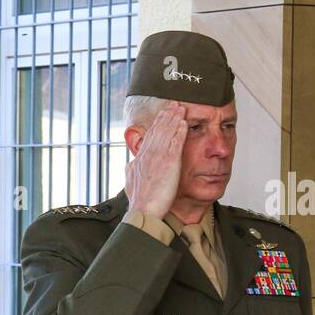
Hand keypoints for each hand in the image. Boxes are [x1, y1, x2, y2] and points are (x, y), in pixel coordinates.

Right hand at [124, 99, 186, 219]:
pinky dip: (179, 131)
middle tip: (173, 104)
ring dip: (174, 119)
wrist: (143, 210)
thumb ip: (131, 170)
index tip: (162, 114)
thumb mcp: (130, 181)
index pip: (149, 136)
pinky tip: (184, 123)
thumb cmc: (139, 200)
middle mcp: (148, 154)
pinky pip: (175, 142)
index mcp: (140, 159)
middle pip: (158, 130)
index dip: (157, 123)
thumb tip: (129, 164)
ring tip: (181, 108)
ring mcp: (158, 157)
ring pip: (167, 132)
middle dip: (166, 115)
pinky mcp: (169, 163)